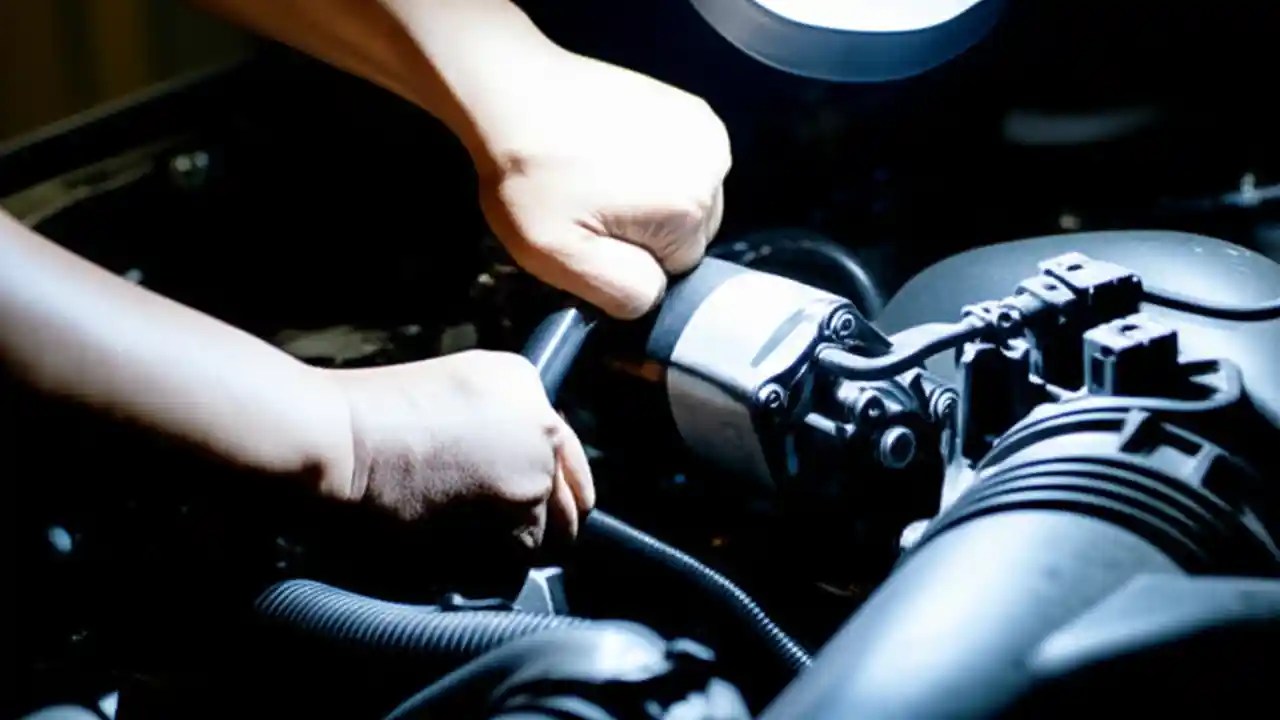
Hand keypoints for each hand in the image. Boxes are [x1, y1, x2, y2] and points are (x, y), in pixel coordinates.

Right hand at [328, 350, 593, 548]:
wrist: (338, 439)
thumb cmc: (366, 417)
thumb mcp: (449, 388)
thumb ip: (497, 419)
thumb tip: (518, 462)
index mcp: (525, 381)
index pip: (567, 451)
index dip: (553, 487)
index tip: (539, 506)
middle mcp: (542, 424)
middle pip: (571, 502)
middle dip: (543, 524)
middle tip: (500, 534)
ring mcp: (534, 471)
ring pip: (547, 535)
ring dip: (512, 545)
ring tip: (463, 534)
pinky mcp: (518, 517)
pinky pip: (518, 558)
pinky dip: (492, 564)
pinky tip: (455, 544)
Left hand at [475, 51, 731, 318]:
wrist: (512, 92)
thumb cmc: (529, 176)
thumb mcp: (560, 257)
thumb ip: (622, 292)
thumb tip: (656, 295)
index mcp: (690, 209)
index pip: (675, 271)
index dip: (628, 260)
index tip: (588, 231)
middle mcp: (713, 169)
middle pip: (689, 235)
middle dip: (645, 231)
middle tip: (590, 204)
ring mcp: (706, 133)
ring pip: (688, 202)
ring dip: (651, 200)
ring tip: (599, 177)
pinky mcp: (692, 110)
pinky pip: (686, 166)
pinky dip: (657, 167)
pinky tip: (615, 153)